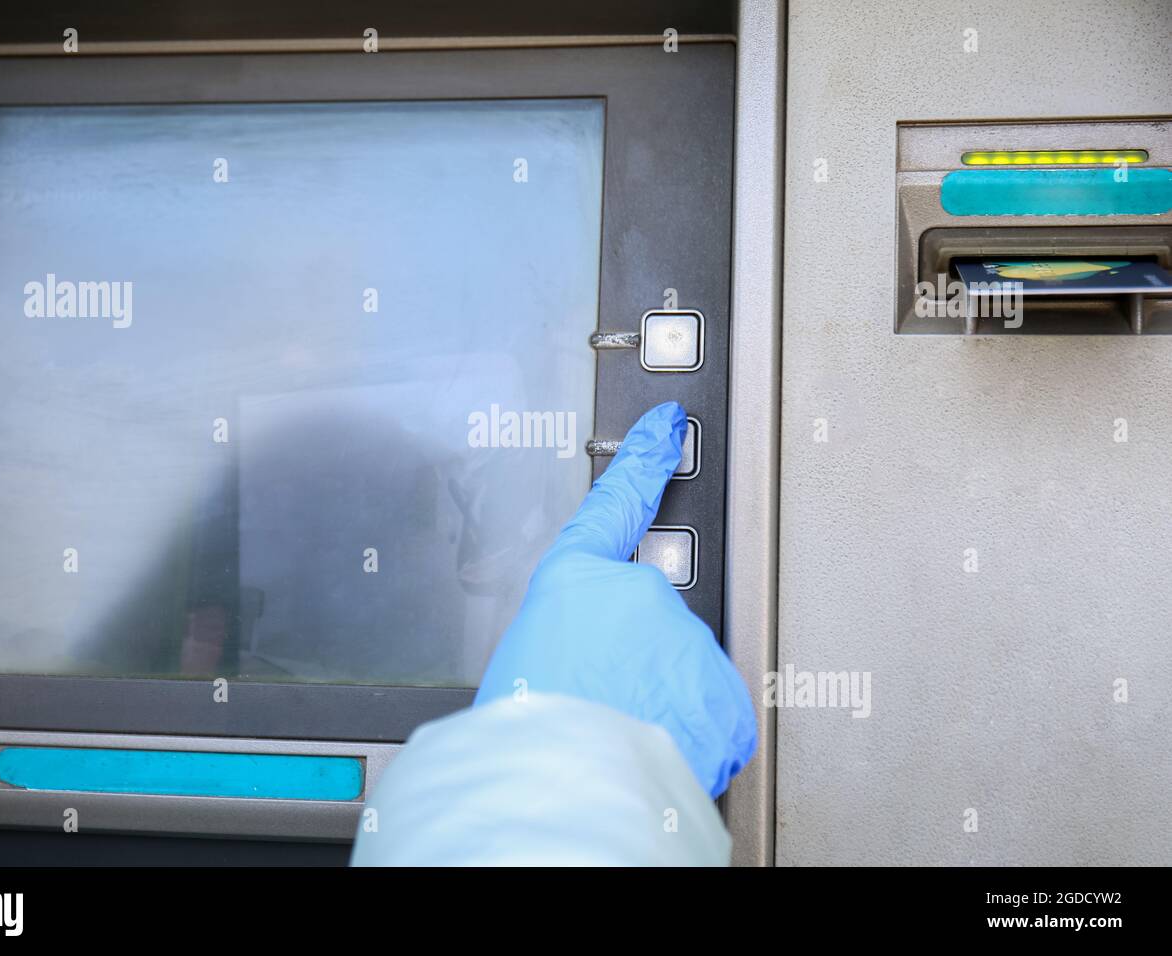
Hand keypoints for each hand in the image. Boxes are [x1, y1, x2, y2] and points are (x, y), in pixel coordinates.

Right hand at [474, 401, 756, 797]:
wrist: (557, 792)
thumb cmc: (521, 735)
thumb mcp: (520, 663)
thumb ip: (566, 637)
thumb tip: (584, 658)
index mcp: (576, 580)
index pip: (617, 504)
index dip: (646, 459)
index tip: (669, 426)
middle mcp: (638, 595)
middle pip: (649, 624)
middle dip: (634, 663)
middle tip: (598, 705)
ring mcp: (686, 640)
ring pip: (681, 674)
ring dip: (659, 704)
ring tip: (618, 738)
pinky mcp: (723, 690)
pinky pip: (709, 714)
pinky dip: (688, 737)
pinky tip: (653, 751)